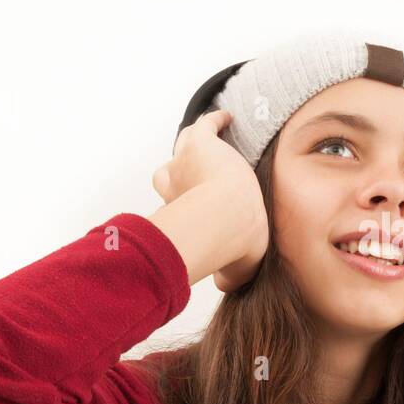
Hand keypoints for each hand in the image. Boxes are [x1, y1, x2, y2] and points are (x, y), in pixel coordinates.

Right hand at [152, 109, 268, 291]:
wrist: (229, 215)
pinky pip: (206, 125)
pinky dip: (215, 120)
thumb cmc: (230, 242)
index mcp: (178, 210)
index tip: (190, 205)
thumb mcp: (233, 267)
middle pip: (171, 172)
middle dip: (182, 174)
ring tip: (207, 139)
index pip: (174, 201)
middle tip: (198, 174)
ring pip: (184, 146)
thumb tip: (225, 285)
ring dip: (193, 144)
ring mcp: (185, 161)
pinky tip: (227, 117)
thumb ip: (229, 275)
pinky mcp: (201, 142)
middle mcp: (174, 183)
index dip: (182, 201)